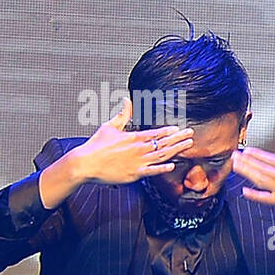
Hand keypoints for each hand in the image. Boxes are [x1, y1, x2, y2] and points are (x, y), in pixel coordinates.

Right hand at [70, 94, 193, 184]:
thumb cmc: (95, 146)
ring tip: (188, 145)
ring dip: (176, 150)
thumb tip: (126, 100)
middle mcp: (138, 149)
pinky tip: (173, 165)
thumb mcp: (109, 126)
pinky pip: (152, 171)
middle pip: (163, 143)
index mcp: (133, 137)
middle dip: (178, 138)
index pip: (155, 133)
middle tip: (190, 134)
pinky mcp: (135, 173)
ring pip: (162, 155)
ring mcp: (138, 162)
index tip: (179, 129)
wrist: (84, 163)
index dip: (169, 131)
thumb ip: (122, 114)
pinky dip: (163, 168)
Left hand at [232, 127, 274, 244]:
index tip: (246, 150)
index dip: (257, 154)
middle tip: (234, 156)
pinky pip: (265, 199)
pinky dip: (255, 195)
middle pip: (262, 168)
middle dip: (246, 162)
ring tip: (236, 167)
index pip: (271, 158)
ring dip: (247, 173)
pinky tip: (245, 191)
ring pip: (260, 180)